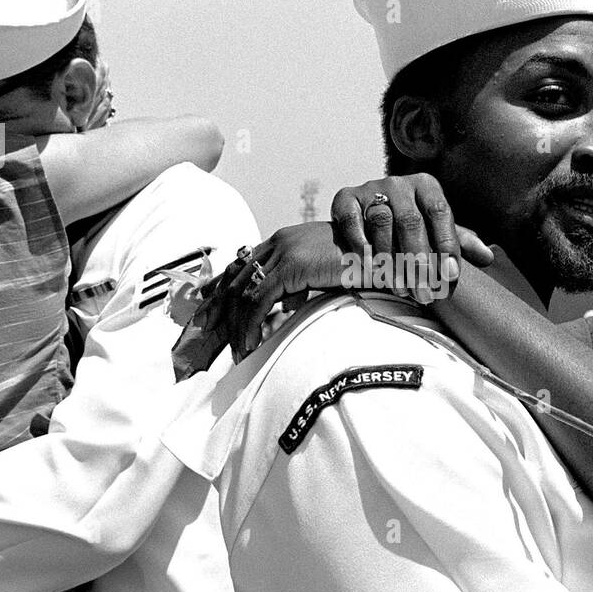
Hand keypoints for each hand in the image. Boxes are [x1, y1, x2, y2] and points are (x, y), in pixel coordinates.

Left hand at [175, 222, 350, 372]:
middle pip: (235, 278)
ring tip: (235, 351)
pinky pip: (259, 300)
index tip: (209, 312)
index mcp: (285, 240)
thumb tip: (287, 303)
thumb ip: (302, 282)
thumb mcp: (325, 272)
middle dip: (217, 309)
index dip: (222, 289)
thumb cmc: (363, 265)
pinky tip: (249, 344)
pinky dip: (250, 325)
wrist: (387, 254)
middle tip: (205, 335)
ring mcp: (285, 251)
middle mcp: (279, 241)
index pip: (243, 265)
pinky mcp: (292, 266)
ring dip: (235, 326)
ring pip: (243, 292)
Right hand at [330, 173, 493, 275]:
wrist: (363, 218)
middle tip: (426, 293)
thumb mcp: (433, 231)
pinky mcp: (344, 197)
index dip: (446, 245)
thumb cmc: (407, 228)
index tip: (449, 276)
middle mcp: (399, 182)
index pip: (441, 213)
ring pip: (382, 223)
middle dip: (419, 261)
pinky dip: (361, 243)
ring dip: (391, 259)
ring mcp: (370, 188)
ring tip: (402, 289)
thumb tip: (489, 257)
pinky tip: (371, 267)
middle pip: (411, 221)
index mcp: (426, 185)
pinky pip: (352, 219)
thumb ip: (458, 242)